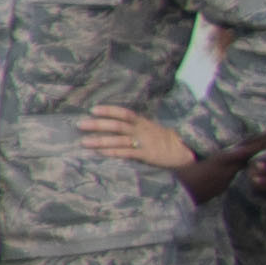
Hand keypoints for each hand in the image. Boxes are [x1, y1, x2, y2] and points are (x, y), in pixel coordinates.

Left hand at [72, 108, 195, 179]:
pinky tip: (101, 153)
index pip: (124, 113)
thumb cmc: (165, 140)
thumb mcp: (150, 128)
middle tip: (80, 124)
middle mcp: (141, 130)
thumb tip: (114, 125)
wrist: (185, 150)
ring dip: (100, 141)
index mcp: (142, 122)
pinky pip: (127, 153)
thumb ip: (135, 127)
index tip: (93, 109)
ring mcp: (144, 142)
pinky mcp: (146, 155)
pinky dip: (113, 153)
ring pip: (119, 140)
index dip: (109, 110)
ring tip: (84, 142)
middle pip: (117, 125)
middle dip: (98, 125)